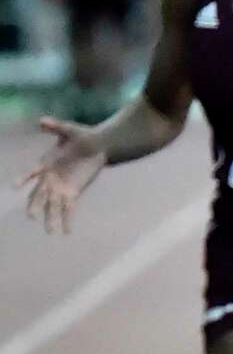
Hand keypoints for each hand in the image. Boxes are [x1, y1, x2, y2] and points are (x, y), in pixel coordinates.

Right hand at [18, 117, 105, 233]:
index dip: (22, 179)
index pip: (30, 173)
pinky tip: (66, 232)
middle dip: (35, 205)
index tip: (14, 186)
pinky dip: (67, 219)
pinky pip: (69, 209)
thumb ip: (56, 127)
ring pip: (52, 205)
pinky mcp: (73, 193)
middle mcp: (49, 179)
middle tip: (31, 216)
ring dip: (51, 218)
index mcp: (45, 164)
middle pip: (39, 194)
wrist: (97, 145)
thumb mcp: (69, 130)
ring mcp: (60, 188)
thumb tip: (42, 121)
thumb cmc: (81, 136)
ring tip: (50, 232)